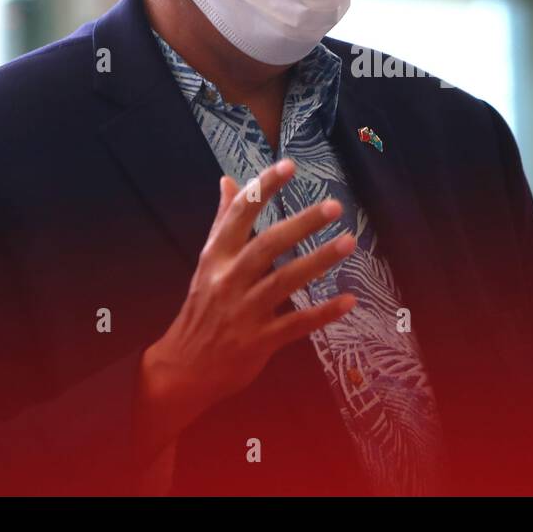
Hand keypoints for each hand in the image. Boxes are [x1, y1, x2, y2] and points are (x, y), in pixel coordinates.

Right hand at [133, 157, 355, 462]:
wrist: (184, 367)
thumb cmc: (202, 307)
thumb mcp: (208, 262)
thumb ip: (223, 222)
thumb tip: (228, 180)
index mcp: (216, 257)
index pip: (240, 214)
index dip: (263, 188)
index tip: (289, 165)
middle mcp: (228, 280)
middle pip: (267, 245)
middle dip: (301, 224)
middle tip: (333, 206)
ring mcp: (244, 312)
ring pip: (284, 281)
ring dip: (318, 261)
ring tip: (348, 242)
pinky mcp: (259, 341)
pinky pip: (296, 324)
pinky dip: (323, 313)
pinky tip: (348, 300)